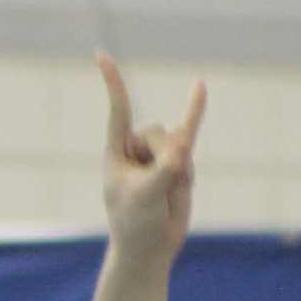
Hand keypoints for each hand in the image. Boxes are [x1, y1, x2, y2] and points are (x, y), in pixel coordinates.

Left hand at [96, 52, 204, 265]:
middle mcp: (136, 147)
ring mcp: (159, 153)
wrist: (151, 247)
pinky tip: (199, 86)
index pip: (117, 111)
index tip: (100, 53)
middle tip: (154, 193)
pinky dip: (195, 109)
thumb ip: (164, 169)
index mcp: (116, 152)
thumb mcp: (145, 197)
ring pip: (180, 144)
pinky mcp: (179, 161)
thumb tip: (183, 146)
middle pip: (159, 134)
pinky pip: (190, 130)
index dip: (112, 83)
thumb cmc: (136, 224)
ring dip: (180, 173)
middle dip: (164, 163)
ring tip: (166, 196)